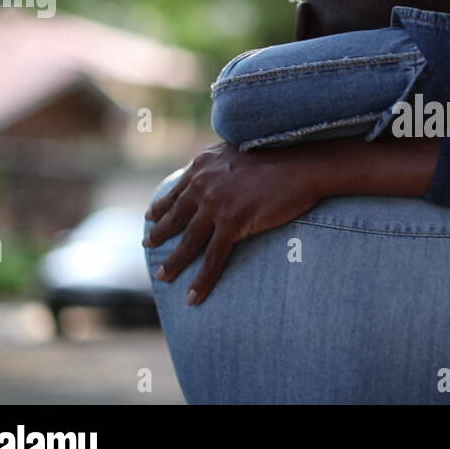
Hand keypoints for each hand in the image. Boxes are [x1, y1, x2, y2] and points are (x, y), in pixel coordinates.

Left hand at [143, 142, 319, 305]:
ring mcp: (216, 205)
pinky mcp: (232, 223)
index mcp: (204, 165)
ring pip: (189, 241)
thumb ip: (223, 164)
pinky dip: (202, 280)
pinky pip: (213, 258)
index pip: (177, 190)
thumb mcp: (240, 152)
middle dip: (159, 234)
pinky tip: (193, 296)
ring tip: (162, 277)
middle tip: (148, 246)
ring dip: (174, 263)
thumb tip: (222, 173)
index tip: (151, 216)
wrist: (302, 165)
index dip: (162, 206)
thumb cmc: (282, 157)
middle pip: (176, 216)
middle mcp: (204, 184)